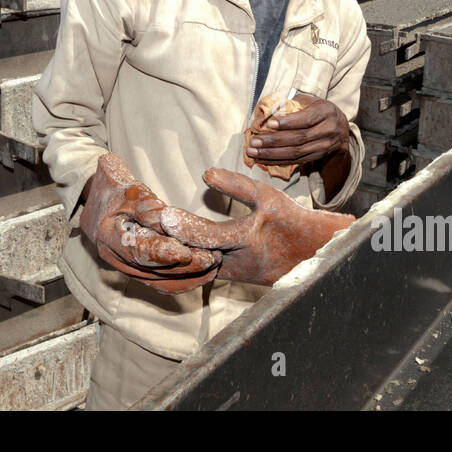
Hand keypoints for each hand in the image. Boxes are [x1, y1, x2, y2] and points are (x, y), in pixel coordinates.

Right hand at [78, 153, 220, 294]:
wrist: (98, 200)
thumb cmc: (114, 187)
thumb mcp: (125, 185)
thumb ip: (144, 203)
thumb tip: (165, 218)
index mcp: (108, 235)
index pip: (137, 251)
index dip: (162, 253)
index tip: (186, 252)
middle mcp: (114, 258)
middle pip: (152, 271)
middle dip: (185, 267)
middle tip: (212, 258)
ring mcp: (124, 268)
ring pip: (158, 281)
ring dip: (188, 276)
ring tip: (214, 265)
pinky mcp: (135, 271)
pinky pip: (160, 282)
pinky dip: (182, 281)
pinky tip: (204, 274)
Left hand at [159, 168, 355, 285]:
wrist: (313, 255)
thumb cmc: (290, 221)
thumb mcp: (266, 197)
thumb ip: (236, 186)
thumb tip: (205, 172)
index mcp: (247, 241)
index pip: (208, 236)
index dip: (184, 226)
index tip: (162, 216)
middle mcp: (235, 264)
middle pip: (193, 255)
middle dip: (167, 245)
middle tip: (139, 232)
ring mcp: (231, 276)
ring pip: (194, 268)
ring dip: (170, 257)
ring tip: (142, 241)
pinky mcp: (228, 279)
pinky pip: (200, 273)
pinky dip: (180, 265)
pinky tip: (158, 254)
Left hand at [245, 93, 350, 174]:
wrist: (341, 129)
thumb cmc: (319, 110)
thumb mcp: (310, 101)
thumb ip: (292, 103)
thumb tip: (267, 109)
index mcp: (326, 112)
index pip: (305, 119)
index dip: (287, 123)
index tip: (269, 124)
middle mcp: (328, 130)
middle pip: (299, 138)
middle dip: (274, 141)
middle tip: (254, 141)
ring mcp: (324, 146)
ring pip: (296, 152)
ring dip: (272, 154)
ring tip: (253, 152)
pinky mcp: (317, 157)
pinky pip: (296, 161)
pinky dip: (277, 160)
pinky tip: (262, 159)